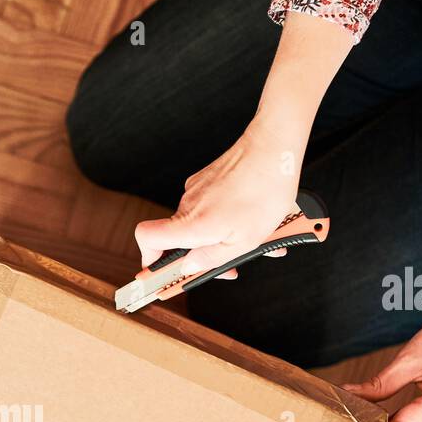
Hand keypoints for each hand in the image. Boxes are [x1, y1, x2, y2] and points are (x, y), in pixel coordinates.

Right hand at [134, 124, 300, 279]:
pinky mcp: (207, 180)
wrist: (274, 149)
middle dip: (202, 255)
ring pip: (200, 223)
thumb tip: (188, 268)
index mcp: (192, 224)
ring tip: (251, 236)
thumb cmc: (265, 191)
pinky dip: (226, 217)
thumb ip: (211, 259)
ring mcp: (196, 190)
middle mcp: (187, 205)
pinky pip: (210, 207)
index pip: (147, 238)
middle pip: (179, 238)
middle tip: (228, 264)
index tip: (163, 272)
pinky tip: (250, 218)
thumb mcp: (245, 241)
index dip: (150, 258)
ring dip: (221, 236)